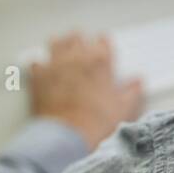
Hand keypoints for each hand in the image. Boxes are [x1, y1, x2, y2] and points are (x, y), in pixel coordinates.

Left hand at [29, 33, 144, 151]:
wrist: (68, 137)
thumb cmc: (96, 123)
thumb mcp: (123, 108)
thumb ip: (132, 91)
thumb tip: (137, 83)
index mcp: (100, 61)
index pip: (102, 41)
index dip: (103, 45)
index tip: (102, 50)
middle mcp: (77, 57)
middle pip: (77, 36)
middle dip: (80, 41)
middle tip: (82, 50)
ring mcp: (55, 64)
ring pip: (56, 42)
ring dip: (59, 46)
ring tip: (62, 52)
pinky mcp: (38, 76)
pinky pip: (36, 62)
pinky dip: (40, 66)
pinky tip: (43, 71)